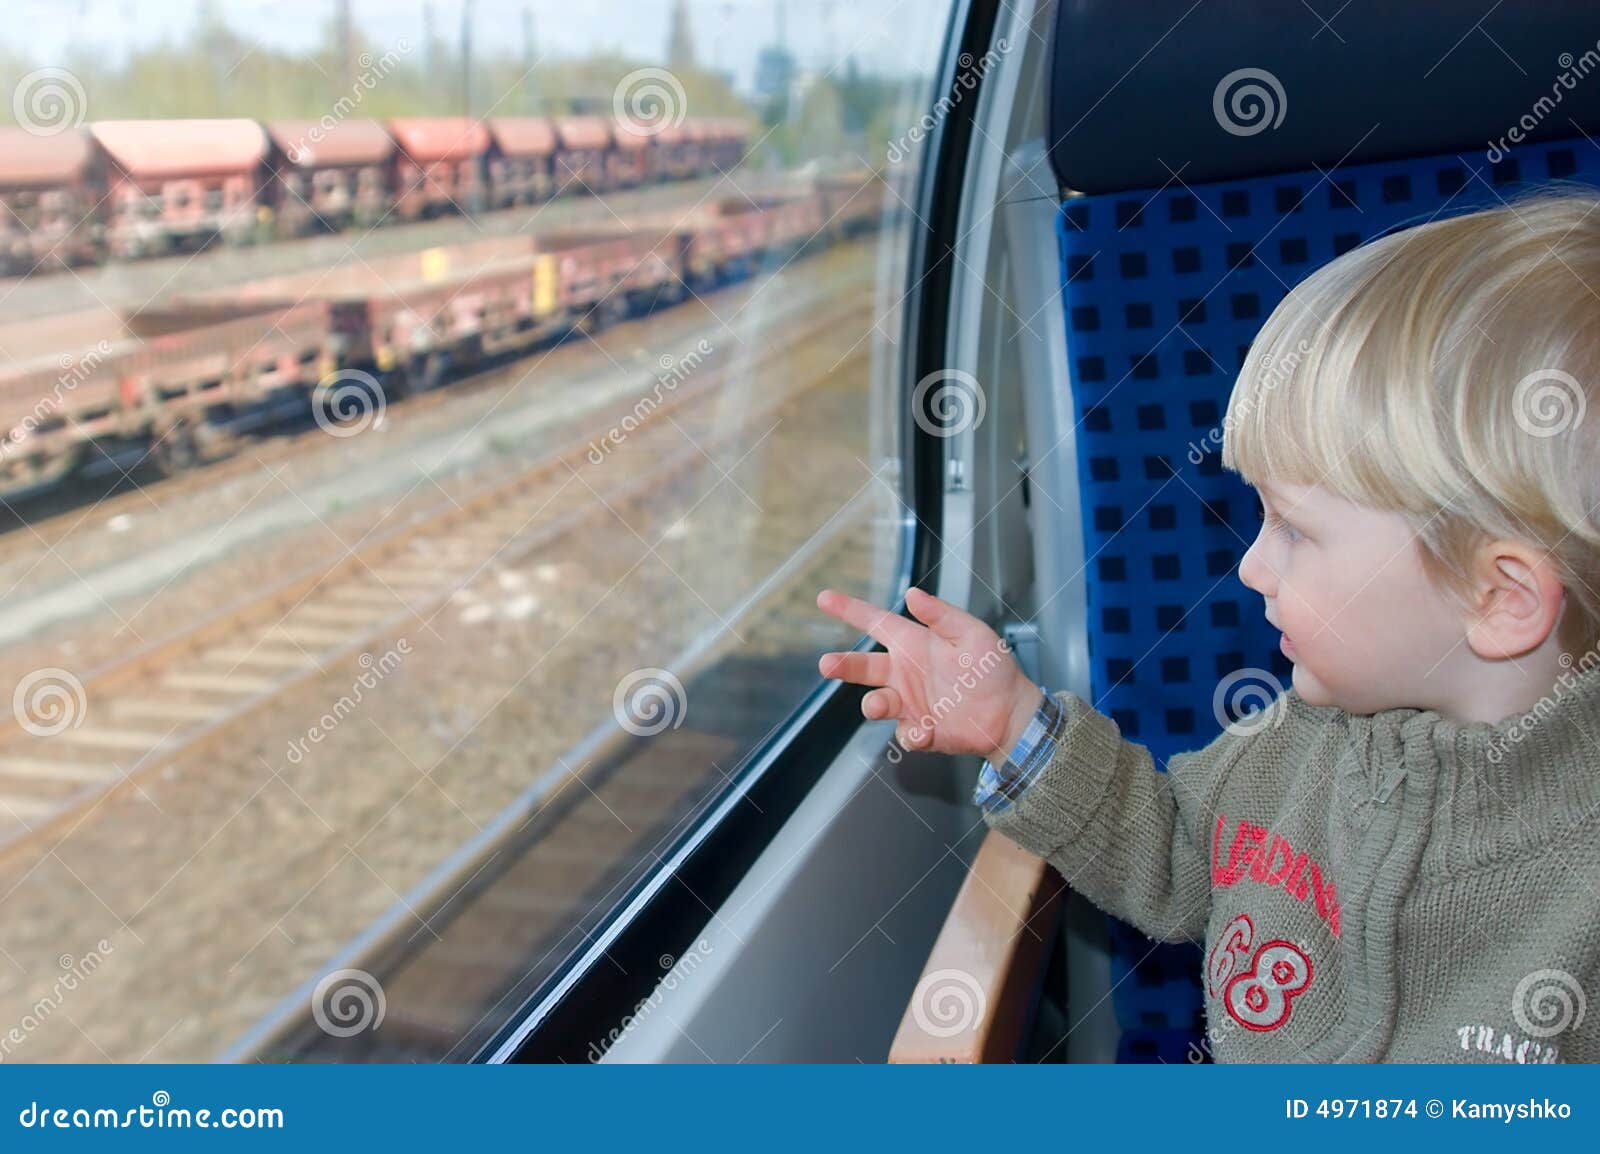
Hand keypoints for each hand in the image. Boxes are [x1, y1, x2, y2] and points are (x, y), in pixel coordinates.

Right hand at [815, 586, 1042, 760]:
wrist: (1011, 712)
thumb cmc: (994, 669)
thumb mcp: (973, 633)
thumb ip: (942, 615)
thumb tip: (913, 594)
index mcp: (914, 644)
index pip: (876, 623)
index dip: (850, 610)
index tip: (824, 598)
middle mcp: (905, 673)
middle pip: (863, 667)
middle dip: (843, 665)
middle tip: (827, 664)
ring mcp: (910, 703)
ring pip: (877, 703)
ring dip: (873, 704)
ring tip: (877, 704)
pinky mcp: (921, 731)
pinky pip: (906, 734)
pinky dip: (912, 734)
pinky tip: (926, 731)